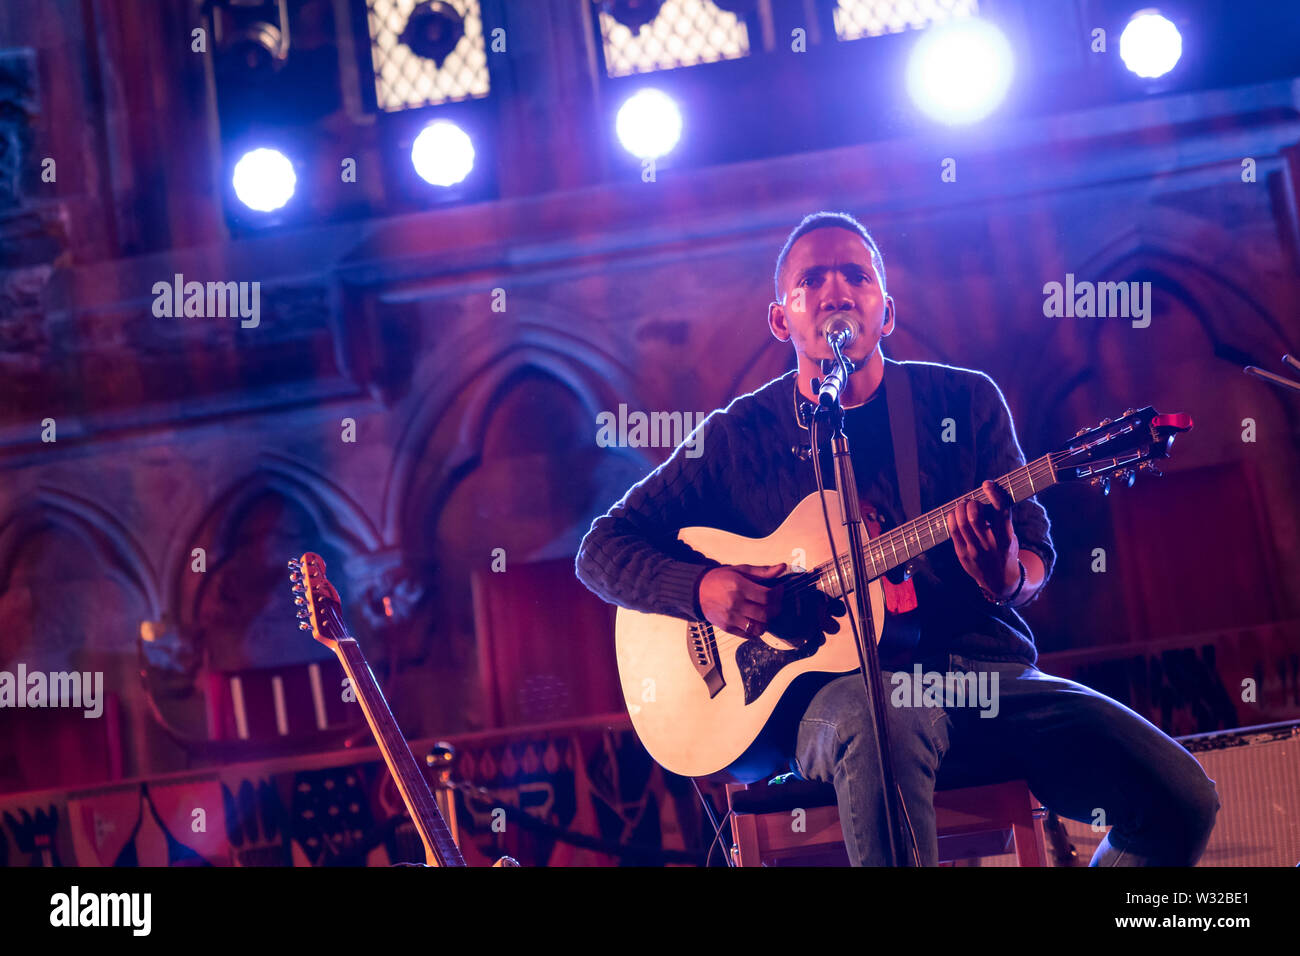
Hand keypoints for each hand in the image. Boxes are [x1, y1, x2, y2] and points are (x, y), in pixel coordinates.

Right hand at [698, 564, 786, 638]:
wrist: (697, 591)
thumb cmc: (721, 579)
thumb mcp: (740, 570)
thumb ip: (762, 571)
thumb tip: (782, 567)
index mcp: (739, 586)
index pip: (767, 596)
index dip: (778, 594)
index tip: (779, 589)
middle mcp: (734, 603)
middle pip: (765, 613)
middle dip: (776, 609)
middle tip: (776, 603)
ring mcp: (730, 617)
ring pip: (758, 627)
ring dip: (767, 622)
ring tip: (766, 613)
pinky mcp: (726, 627)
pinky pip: (748, 635)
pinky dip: (756, 630)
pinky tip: (756, 620)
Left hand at [946, 480, 1020, 599]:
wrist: (1000, 581)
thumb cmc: (1005, 551)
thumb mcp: (1011, 536)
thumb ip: (1002, 519)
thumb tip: (990, 493)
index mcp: (1007, 537)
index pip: (1001, 511)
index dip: (994, 494)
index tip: (987, 484)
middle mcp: (991, 544)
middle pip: (974, 516)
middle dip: (971, 503)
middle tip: (972, 502)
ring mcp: (975, 551)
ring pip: (961, 523)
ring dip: (960, 508)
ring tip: (963, 506)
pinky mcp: (963, 555)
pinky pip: (953, 531)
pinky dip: (952, 518)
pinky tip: (955, 515)